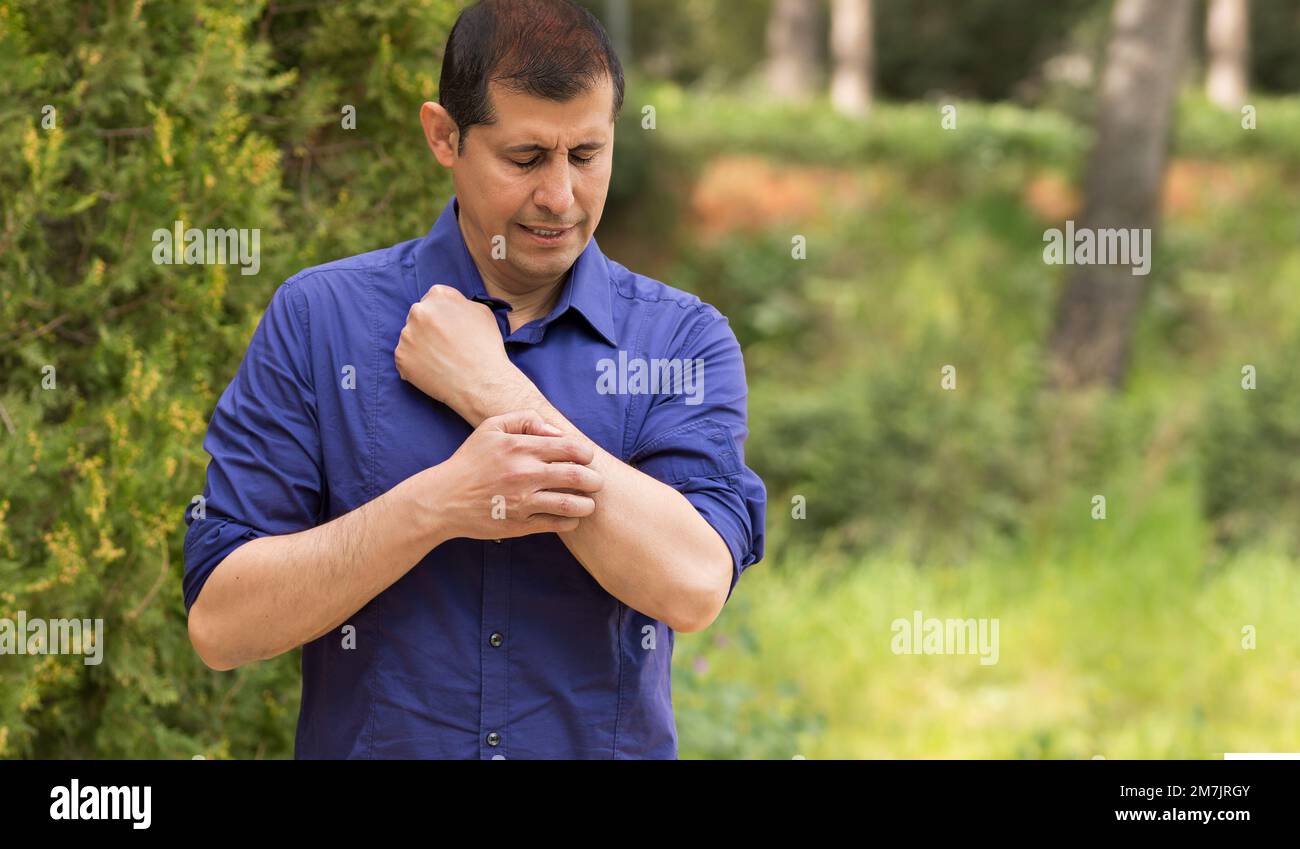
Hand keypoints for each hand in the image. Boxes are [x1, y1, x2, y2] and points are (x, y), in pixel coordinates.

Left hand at [394, 284, 516, 415]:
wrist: (481, 382)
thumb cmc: (486, 347)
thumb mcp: (482, 311)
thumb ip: (460, 302)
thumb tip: (449, 307)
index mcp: (438, 296)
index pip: (433, 299)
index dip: (442, 315)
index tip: (449, 328)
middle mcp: (419, 311)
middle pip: (419, 317)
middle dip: (429, 328)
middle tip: (445, 345)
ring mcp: (407, 335)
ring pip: (411, 337)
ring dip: (422, 345)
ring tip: (442, 360)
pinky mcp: (401, 357)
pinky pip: (405, 357)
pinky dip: (416, 363)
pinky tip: (434, 370)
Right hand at [432, 409, 603, 538]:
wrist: (444, 499)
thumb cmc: (471, 461)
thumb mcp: (491, 427)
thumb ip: (526, 419)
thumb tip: (556, 433)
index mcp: (520, 448)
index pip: (571, 449)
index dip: (586, 454)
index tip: (586, 459)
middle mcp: (524, 474)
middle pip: (577, 477)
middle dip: (594, 480)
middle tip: (595, 482)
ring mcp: (523, 502)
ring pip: (571, 504)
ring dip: (587, 504)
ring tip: (588, 502)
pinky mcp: (520, 525)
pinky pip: (557, 525)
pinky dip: (571, 521)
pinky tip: (571, 516)